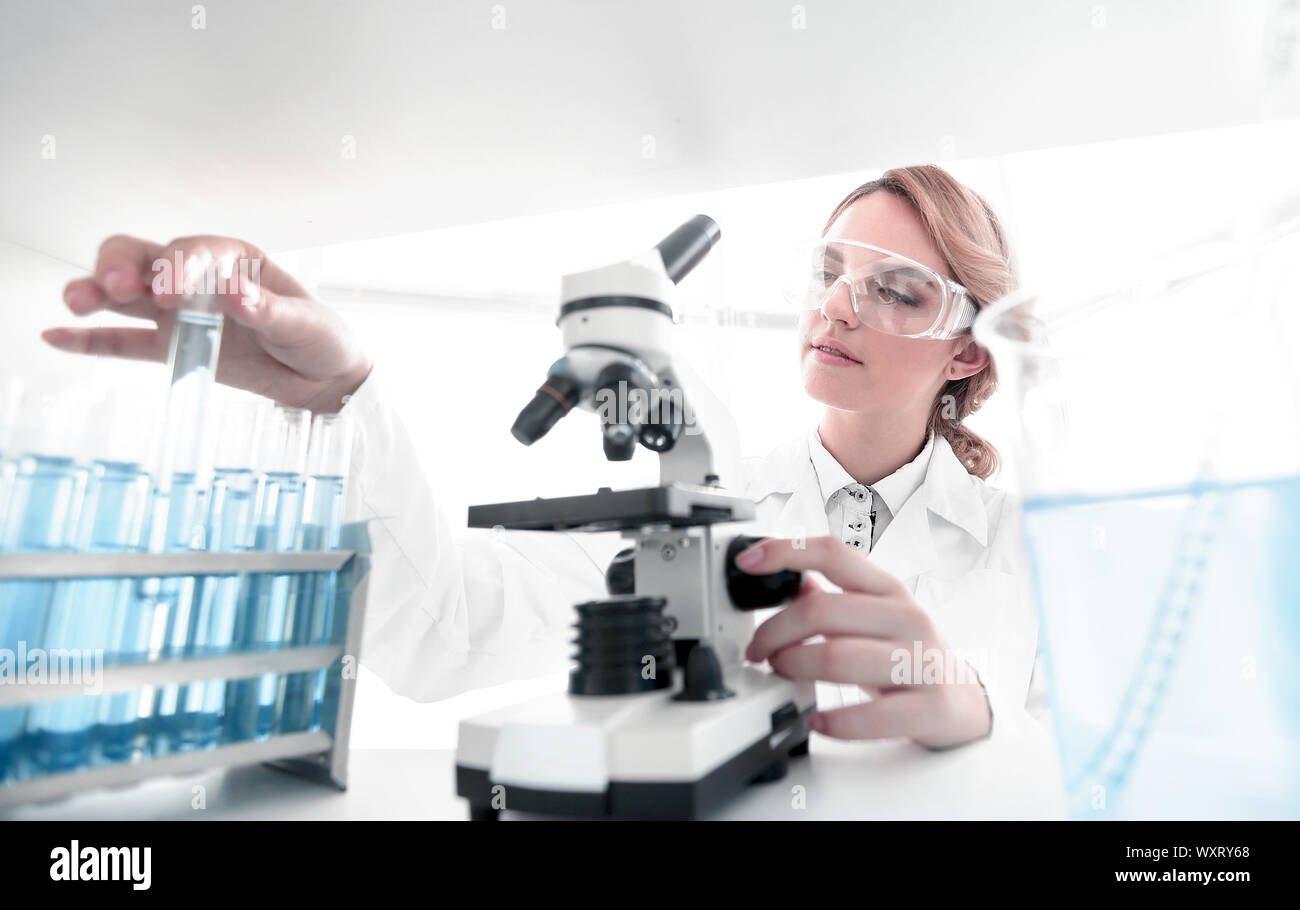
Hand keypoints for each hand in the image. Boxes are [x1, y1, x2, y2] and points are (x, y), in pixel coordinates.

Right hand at [43, 235, 372, 412]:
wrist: (324, 380)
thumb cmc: (320, 340)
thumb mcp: (306, 324)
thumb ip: (270, 311)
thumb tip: (238, 293)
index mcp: (235, 260)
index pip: (195, 252)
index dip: (178, 267)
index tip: (172, 294)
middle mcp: (199, 279)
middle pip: (143, 257)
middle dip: (122, 265)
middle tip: (116, 287)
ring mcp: (179, 312)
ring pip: (124, 293)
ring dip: (96, 292)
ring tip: (77, 302)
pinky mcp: (171, 346)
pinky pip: (123, 341)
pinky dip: (90, 339)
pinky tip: (58, 335)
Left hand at [737, 535, 991, 748]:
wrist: (965, 701)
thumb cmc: (906, 653)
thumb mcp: (872, 615)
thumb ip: (830, 597)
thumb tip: (781, 579)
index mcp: (887, 589)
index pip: (834, 553)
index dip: (786, 552)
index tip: (747, 561)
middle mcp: (906, 617)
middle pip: (823, 610)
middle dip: (775, 631)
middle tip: (758, 649)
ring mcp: (920, 661)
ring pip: (839, 657)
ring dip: (795, 666)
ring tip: (781, 673)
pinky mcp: (928, 707)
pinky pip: (872, 716)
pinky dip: (834, 721)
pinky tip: (816, 721)